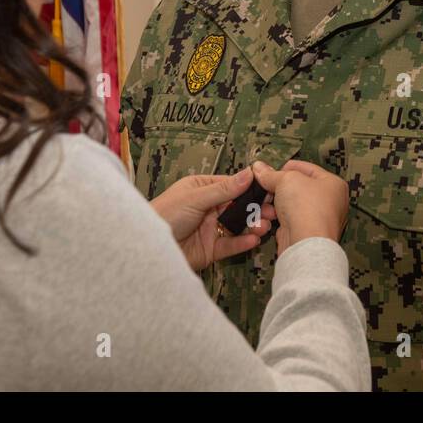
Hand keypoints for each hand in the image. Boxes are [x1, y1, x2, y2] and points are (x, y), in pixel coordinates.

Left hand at [150, 168, 276, 271]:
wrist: (149, 247)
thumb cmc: (165, 214)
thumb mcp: (195, 197)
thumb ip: (224, 189)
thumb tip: (248, 173)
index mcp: (202, 189)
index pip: (232, 185)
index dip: (250, 187)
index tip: (270, 188)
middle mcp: (208, 208)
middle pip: (238, 206)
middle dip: (256, 208)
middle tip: (274, 211)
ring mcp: (210, 229)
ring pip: (237, 226)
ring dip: (252, 225)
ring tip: (264, 226)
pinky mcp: (210, 249)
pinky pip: (231, 244)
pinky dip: (243, 242)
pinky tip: (253, 240)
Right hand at [251, 159, 348, 255]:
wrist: (305, 244)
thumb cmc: (305, 205)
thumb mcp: (286, 180)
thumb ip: (271, 174)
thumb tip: (258, 167)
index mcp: (333, 184)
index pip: (306, 168)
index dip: (286, 168)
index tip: (269, 171)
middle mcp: (329, 202)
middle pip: (295, 189)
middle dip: (275, 190)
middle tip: (263, 190)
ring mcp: (316, 220)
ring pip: (288, 206)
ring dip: (272, 205)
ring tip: (265, 207)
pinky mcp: (304, 235)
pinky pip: (286, 221)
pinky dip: (274, 220)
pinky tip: (266, 219)